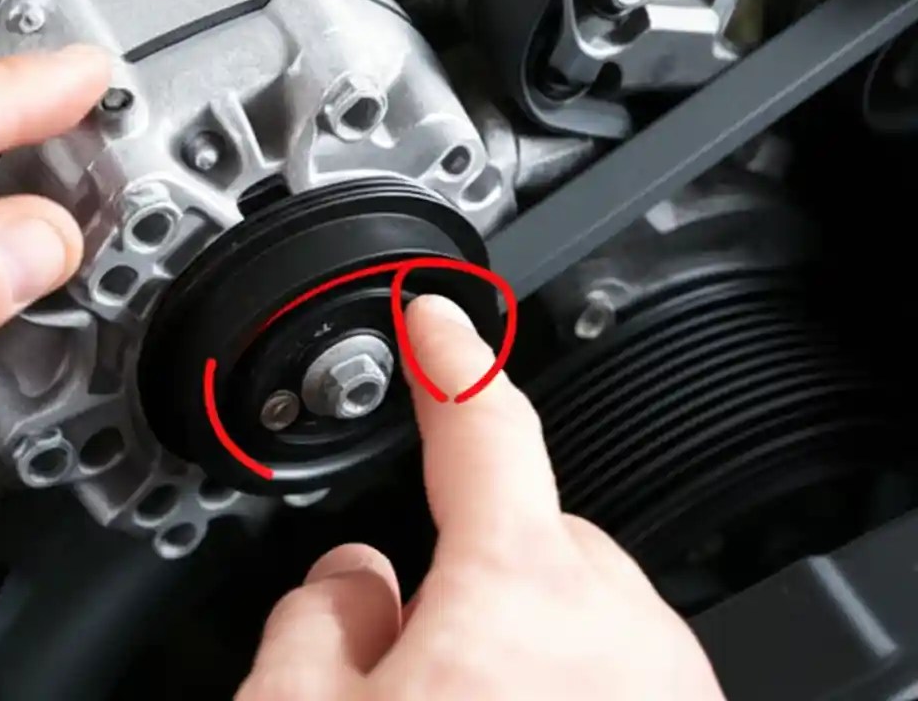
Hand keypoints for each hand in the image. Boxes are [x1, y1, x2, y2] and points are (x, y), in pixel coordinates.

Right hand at [239, 296, 725, 699]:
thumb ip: (313, 618)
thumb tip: (347, 581)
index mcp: (517, 592)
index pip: (480, 423)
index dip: (446, 357)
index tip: (435, 319)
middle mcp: (618, 628)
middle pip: (525, 538)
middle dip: (469, 573)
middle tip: (408, 661)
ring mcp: (669, 683)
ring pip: (572, 607)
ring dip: (516, 636)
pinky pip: (619, 667)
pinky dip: (567, 681)